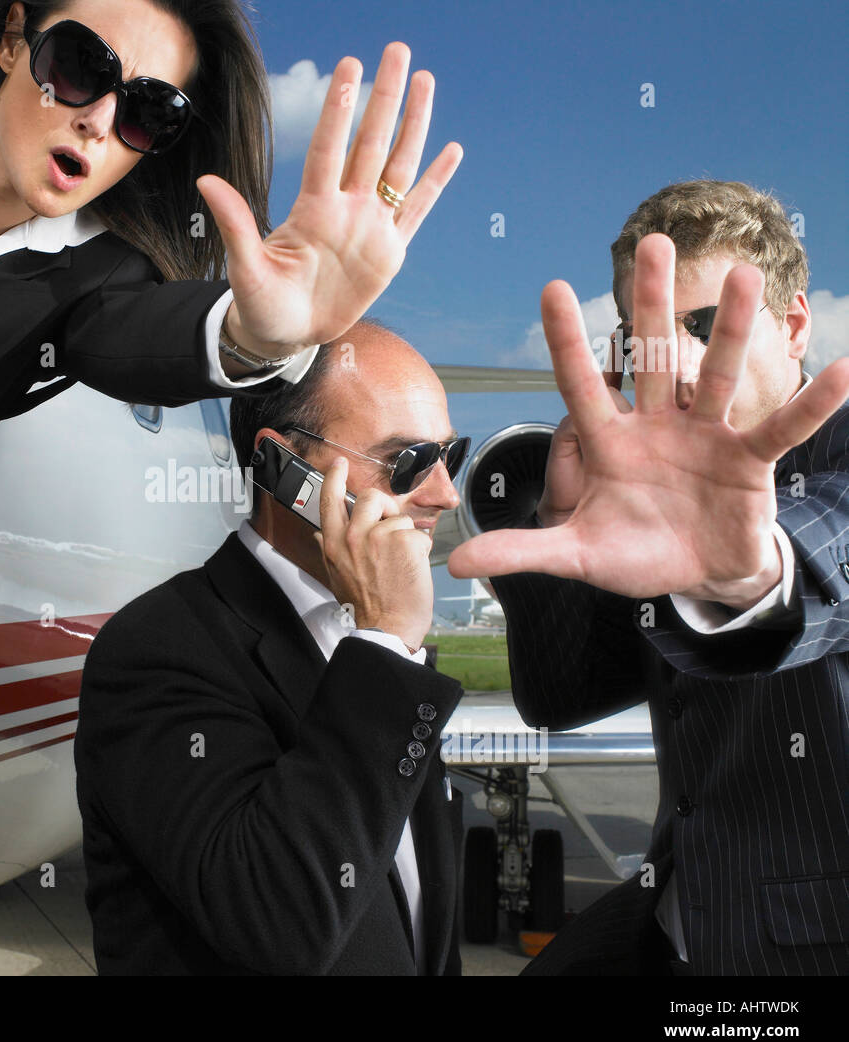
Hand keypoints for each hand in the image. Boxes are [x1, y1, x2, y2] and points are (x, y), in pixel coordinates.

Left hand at [196, 43, 462, 355]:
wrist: (284, 335)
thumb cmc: (261, 302)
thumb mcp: (246, 267)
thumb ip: (236, 223)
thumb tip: (206, 181)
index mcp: (312, 209)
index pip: (328, 149)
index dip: (338, 110)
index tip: (349, 69)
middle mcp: (345, 209)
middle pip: (370, 143)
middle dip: (384, 98)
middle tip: (396, 50)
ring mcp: (370, 227)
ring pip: (398, 166)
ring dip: (413, 125)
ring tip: (424, 81)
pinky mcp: (389, 252)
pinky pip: (416, 211)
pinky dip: (434, 183)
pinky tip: (451, 151)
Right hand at [314, 458, 432, 649]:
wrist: (386, 627)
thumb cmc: (364, 605)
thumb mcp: (336, 575)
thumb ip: (330, 549)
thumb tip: (320, 535)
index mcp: (334, 543)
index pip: (329, 500)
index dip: (334, 477)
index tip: (339, 463)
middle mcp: (353, 536)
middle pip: (371, 498)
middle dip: (384, 509)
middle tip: (390, 529)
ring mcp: (380, 537)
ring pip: (400, 518)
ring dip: (405, 537)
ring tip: (400, 563)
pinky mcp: (405, 542)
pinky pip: (419, 535)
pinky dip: (421, 551)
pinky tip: (412, 570)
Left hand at [448, 233, 848, 605]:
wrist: (694, 576)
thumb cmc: (633, 554)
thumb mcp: (575, 554)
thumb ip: (522, 550)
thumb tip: (454, 562)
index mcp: (609, 443)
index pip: (582, 385)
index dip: (567, 342)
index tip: (549, 287)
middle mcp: (656, 427)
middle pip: (652, 358)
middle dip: (653, 304)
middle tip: (653, 242)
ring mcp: (705, 437)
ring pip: (718, 376)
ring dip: (731, 330)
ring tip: (746, 277)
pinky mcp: (749, 461)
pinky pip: (782, 427)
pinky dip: (814, 404)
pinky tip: (844, 369)